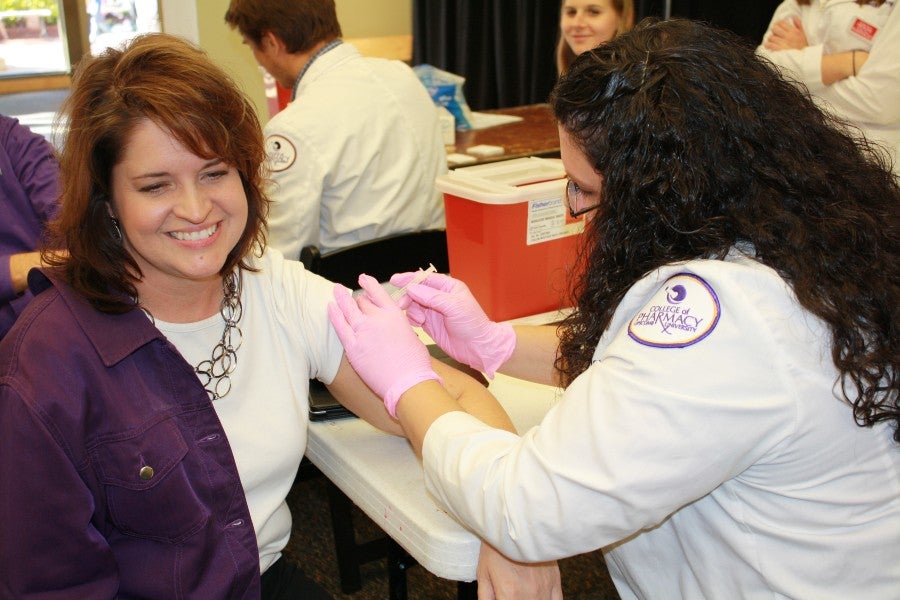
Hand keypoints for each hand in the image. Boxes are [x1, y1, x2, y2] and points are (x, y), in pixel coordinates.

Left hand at [328, 274, 440, 416]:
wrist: (408, 382)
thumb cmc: (415, 364)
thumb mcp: (411, 335)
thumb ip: (398, 326)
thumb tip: (391, 327)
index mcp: (394, 315)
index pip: (378, 293)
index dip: (368, 284)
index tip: (363, 279)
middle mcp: (377, 319)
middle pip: (362, 302)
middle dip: (357, 299)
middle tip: (352, 298)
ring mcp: (363, 331)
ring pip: (348, 309)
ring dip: (340, 298)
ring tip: (335, 291)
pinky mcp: (353, 347)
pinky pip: (339, 326)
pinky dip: (334, 315)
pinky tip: (330, 307)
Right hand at [390, 272, 515, 377]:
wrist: (478, 348)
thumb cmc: (473, 324)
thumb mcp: (454, 307)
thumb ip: (432, 297)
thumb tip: (412, 288)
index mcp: (448, 287)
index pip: (425, 279)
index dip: (409, 278)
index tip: (395, 280)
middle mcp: (440, 297)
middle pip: (416, 291)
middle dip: (407, 297)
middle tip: (402, 305)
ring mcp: (434, 311)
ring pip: (413, 305)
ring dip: (411, 311)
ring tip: (419, 320)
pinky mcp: (430, 325)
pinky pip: (414, 318)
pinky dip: (412, 320)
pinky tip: (418, 324)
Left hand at [475, 543, 562, 599]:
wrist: (516, 521)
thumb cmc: (497, 545)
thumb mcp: (483, 573)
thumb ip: (485, 597)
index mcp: (510, 594)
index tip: (502, 597)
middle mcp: (531, 594)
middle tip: (510, 594)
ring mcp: (545, 589)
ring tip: (522, 594)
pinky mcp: (555, 581)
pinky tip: (538, 597)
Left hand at [764, 16, 807, 50]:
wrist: (803, 57)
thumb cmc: (803, 46)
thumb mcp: (803, 34)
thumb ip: (798, 24)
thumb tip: (793, 17)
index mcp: (794, 31)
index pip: (782, 23)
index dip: (778, 23)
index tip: (777, 25)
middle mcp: (788, 36)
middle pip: (775, 29)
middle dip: (773, 30)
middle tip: (774, 32)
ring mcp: (783, 43)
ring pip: (771, 37)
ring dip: (770, 38)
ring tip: (772, 40)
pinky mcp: (779, 50)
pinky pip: (770, 45)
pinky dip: (767, 45)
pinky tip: (768, 45)